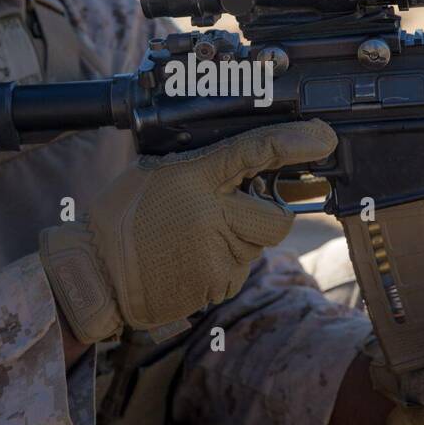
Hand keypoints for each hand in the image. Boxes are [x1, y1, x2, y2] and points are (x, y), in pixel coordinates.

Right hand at [40, 120, 337, 343]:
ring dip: (242, 238)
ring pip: (259, 244)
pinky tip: (191, 259)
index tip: (325, 138)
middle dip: (267, 212)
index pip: (256, 151)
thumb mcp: (159, 171)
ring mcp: (220, 256)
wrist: (98, 274)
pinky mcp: (218, 286)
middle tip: (233, 210)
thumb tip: (252, 161)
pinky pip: (241, 269)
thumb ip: (206, 166)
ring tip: (196, 237)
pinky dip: (225, 263)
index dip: (296, 142)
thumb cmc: (124, 217)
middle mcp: (214, 217)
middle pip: (278, 216)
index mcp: (195, 178)